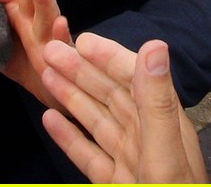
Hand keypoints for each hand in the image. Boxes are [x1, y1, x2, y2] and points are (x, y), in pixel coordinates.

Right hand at [41, 34, 205, 183]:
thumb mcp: (164, 156)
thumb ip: (157, 104)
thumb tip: (154, 45)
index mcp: (164, 125)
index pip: (134, 79)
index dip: (109, 56)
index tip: (80, 39)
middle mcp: (148, 139)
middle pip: (110, 96)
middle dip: (81, 71)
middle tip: (49, 50)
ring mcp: (131, 164)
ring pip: (97, 122)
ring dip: (71, 97)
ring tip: (45, 75)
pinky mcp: (117, 185)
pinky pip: (89, 157)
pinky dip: (69, 138)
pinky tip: (50, 122)